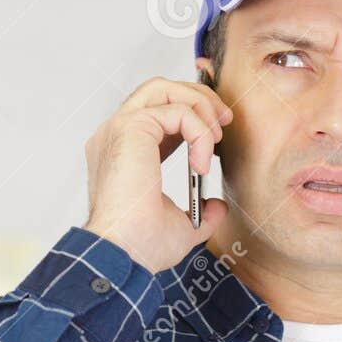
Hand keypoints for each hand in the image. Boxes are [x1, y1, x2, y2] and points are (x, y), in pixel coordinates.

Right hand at [84, 75, 231, 273]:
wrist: (125, 253)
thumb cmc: (141, 245)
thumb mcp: (182, 226)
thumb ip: (200, 213)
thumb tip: (217, 206)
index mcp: (124, 153)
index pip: (158, 114)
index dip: (191, 116)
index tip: (217, 136)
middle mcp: (117, 135)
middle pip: (160, 90)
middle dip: (199, 99)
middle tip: (225, 122)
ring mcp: (120, 128)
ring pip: (164, 89)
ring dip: (199, 106)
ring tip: (216, 136)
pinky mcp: (131, 128)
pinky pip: (177, 112)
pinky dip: (199, 132)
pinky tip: (201, 162)